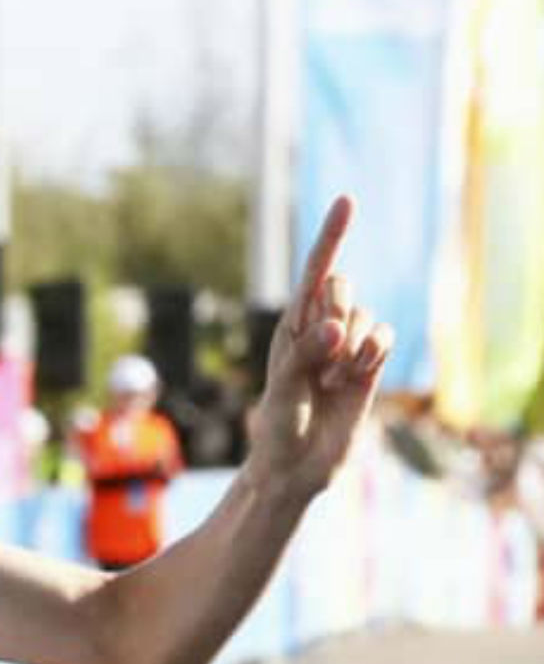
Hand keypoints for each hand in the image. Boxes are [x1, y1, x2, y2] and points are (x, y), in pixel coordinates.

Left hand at [247, 196, 392, 496]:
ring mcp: (347, 345)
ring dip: (354, 347)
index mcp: (290, 324)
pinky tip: (357, 376)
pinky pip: (385, 336)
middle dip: (337, 311)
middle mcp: (319, 328)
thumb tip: (338, 328)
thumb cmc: (278, 425)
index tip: (347, 200)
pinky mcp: (371, 364)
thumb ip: (306, 355)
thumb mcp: (284, 390)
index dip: (331, 235)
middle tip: (324, 351)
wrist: (298, 464)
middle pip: (342, 286)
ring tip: (333, 380)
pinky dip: (374, 353)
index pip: (315, 271)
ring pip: (367, 315)